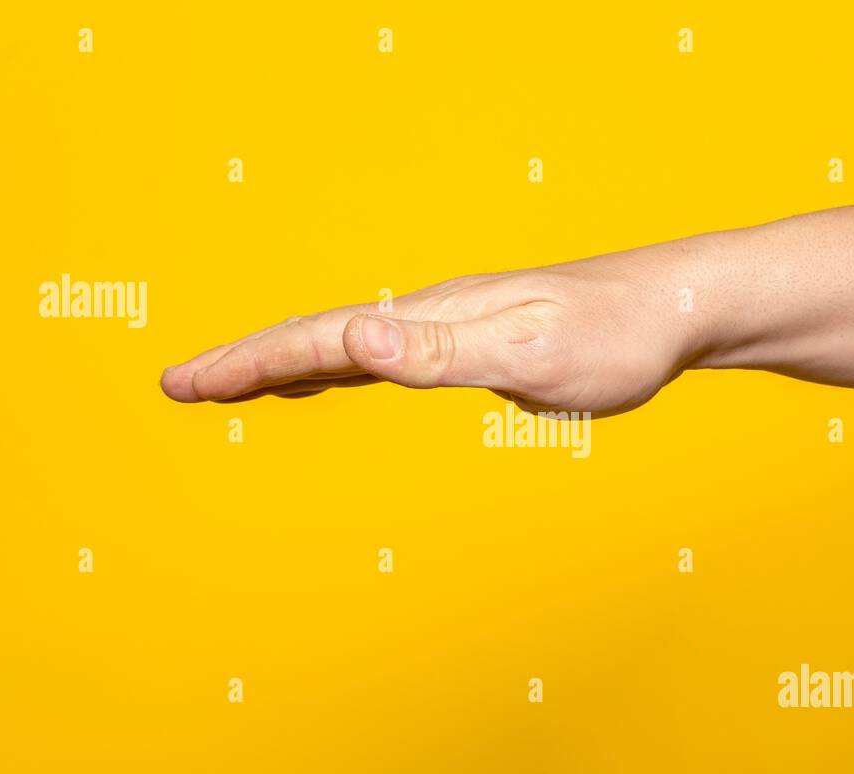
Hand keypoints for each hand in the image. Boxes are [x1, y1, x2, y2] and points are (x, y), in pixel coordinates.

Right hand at [159, 243, 715, 416]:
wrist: (672, 309)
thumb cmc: (613, 336)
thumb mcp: (530, 354)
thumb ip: (441, 353)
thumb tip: (353, 335)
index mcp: (431, 318)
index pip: (319, 339)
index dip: (248, 362)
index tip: (184, 383)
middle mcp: (432, 316)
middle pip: (319, 337)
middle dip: (246, 362)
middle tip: (181, 384)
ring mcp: (453, 328)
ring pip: (348, 346)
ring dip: (285, 365)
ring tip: (235, 383)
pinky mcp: (477, 344)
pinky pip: (387, 358)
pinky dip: (341, 370)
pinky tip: (339, 378)